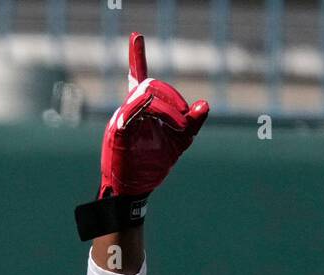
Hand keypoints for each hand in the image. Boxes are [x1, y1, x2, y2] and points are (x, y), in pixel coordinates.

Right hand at [76, 32, 208, 240]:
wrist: (134, 189)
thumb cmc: (152, 165)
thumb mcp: (179, 142)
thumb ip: (192, 122)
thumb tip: (205, 104)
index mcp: (141, 109)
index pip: (138, 78)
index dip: (136, 58)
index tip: (136, 36)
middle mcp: (129, 110)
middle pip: (151, 86)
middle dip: (172, 98)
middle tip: (185, 118)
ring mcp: (122, 120)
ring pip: (143, 96)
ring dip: (166, 107)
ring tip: (179, 126)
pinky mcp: (118, 134)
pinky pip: (130, 114)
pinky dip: (143, 108)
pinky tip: (154, 111)